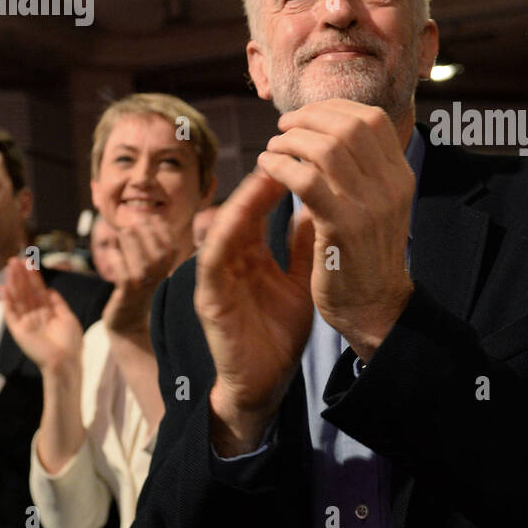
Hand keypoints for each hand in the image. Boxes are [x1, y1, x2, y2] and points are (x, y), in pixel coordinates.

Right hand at [0, 257, 83, 373]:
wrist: (65, 362)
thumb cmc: (70, 343)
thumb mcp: (67, 318)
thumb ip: (58, 303)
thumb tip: (51, 289)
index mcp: (47, 312)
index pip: (38, 290)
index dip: (33, 276)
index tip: (29, 262)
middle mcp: (34, 316)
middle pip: (26, 291)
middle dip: (20, 275)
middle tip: (14, 259)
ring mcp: (26, 322)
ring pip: (17, 298)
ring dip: (13, 282)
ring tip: (9, 267)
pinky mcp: (18, 331)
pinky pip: (10, 314)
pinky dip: (7, 301)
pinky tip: (4, 288)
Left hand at [101, 219, 174, 337]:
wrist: (127, 322)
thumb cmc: (135, 289)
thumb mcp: (146, 268)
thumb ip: (146, 246)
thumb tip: (142, 217)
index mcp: (166, 271)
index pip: (171, 248)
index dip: (164, 231)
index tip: (152, 217)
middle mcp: (158, 280)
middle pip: (160, 255)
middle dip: (149, 234)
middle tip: (136, 219)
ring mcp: (143, 290)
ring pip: (142, 266)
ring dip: (133, 245)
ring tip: (124, 229)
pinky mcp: (126, 298)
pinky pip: (125, 280)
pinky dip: (118, 263)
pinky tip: (111, 250)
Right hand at [196, 165, 315, 454]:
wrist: (265, 382)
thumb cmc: (280, 332)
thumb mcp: (302, 278)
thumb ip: (305, 243)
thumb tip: (319, 202)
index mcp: (251, 249)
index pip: (265, 201)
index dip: (286, 173)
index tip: (311, 150)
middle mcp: (232, 255)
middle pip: (245, 204)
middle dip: (265, 174)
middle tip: (288, 145)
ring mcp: (218, 275)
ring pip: (226, 223)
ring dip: (244, 196)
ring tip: (269, 169)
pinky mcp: (208, 298)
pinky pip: (212, 259)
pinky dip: (223, 234)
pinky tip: (240, 216)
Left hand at [262, 99, 415, 359]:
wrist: (376, 308)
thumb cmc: (366, 256)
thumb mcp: (378, 206)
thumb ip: (361, 172)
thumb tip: (327, 134)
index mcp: (400, 176)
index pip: (373, 119)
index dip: (335, 108)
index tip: (307, 116)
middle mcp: (391, 185)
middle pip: (350, 125)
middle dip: (309, 118)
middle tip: (284, 128)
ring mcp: (370, 205)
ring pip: (326, 148)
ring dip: (290, 141)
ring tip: (273, 149)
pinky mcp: (343, 226)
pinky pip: (305, 180)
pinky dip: (280, 166)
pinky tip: (267, 168)